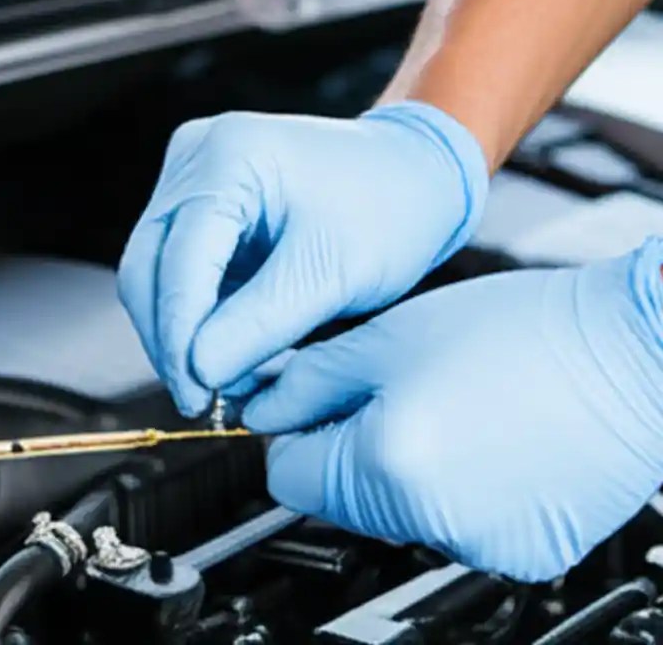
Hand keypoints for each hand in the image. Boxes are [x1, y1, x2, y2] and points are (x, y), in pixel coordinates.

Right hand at [116, 101, 488, 416]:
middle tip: (198, 401)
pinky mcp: (199, 203)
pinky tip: (225, 353)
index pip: (177, 262)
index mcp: (228, 156)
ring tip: (219, 385)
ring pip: (154, 274)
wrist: (417, 176)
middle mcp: (196, 156)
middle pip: (147, 266)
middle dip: (170, 340)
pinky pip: (177, 270)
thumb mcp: (333, 275)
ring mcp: (191, 177)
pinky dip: (196, 317)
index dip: (178, 337)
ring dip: (179, 334)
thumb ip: (259, 324)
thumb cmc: (389, 209)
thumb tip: (198, 371)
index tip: (196, 396)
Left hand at [241, 239, 662, 581]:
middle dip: (352, 447)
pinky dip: (461, 489)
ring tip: (458, 406)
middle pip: (339, 498)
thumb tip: (261, 409)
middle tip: (402, 390)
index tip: (318, 403)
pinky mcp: (524, 556)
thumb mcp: (388, 337)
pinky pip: (457, 526)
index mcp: (384, 465)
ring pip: (397, 515)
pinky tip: (494, 439)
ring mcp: (480, 545)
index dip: (294, 431)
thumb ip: (307, 381)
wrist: (636, 350)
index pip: (282, 475)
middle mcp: (429, 521)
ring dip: (407, 468)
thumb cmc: (528, 331)